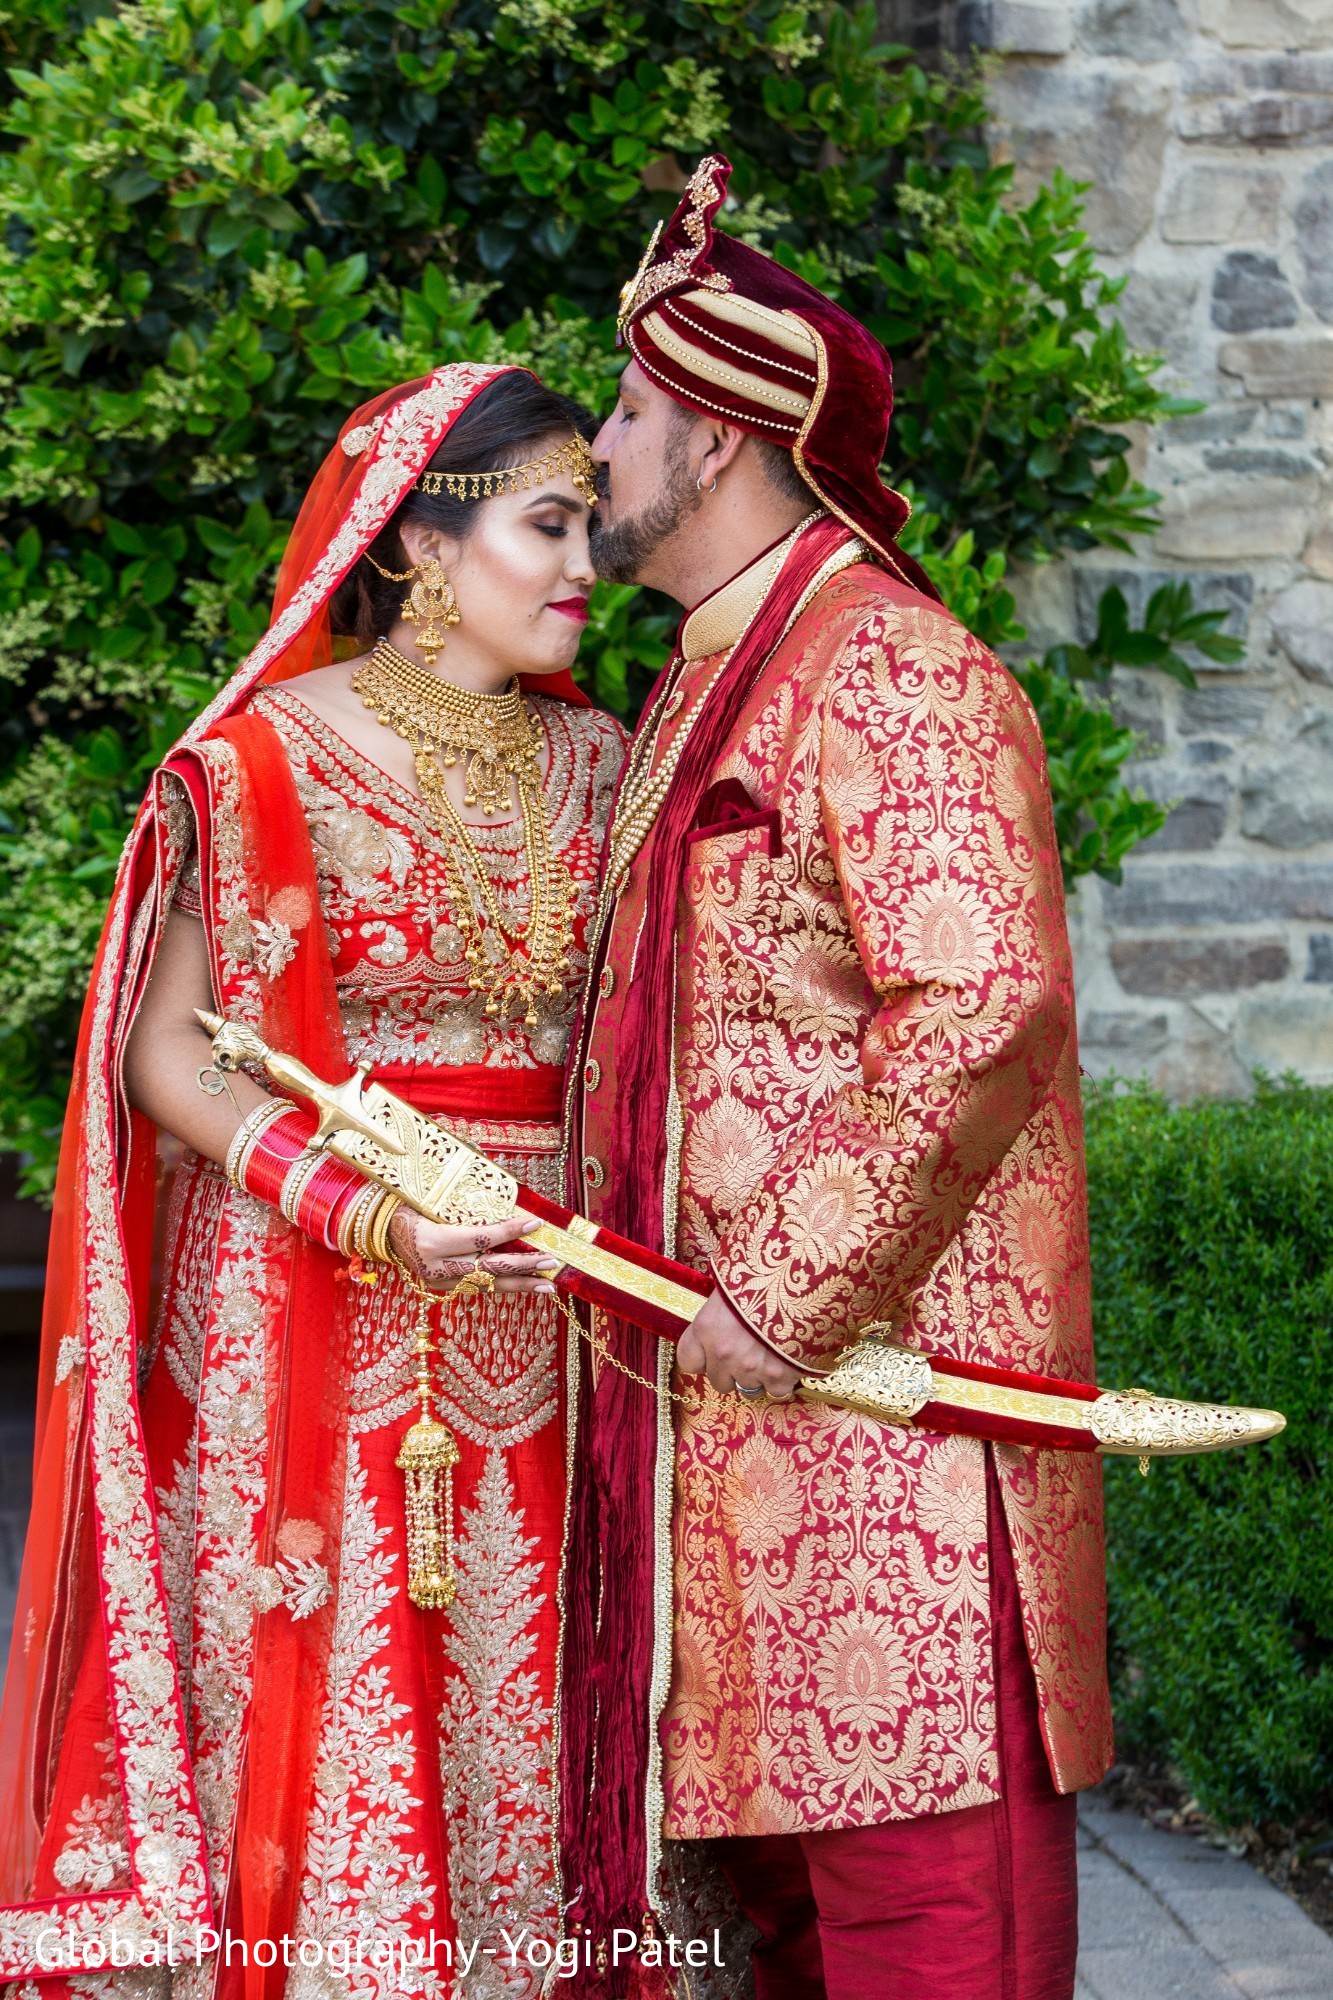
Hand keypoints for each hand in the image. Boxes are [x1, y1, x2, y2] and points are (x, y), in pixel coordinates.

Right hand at [387, 1206, 559, 1296]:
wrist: (380, 1230)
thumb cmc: (409, 1206)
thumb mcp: (432, 1198)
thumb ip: (466, 1198)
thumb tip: (506, 1189)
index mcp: (433, 1241)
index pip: (480, 1238)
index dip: (510, 1231)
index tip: (536, 1224)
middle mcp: (436, 1266)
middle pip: (489, 1268)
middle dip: (523, 1266)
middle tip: (551, 1262)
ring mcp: (438, 1281)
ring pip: (487, 1285)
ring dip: (520, 1285)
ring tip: (547, 1285)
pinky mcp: (442, 1287)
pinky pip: (478, 1287)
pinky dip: (503, 1286)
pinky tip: (524, 1285)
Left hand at [676, 1288, 802, 1399]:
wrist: (801, 1276)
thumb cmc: (765, 1274)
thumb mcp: (731, 1287)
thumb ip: (720, 1310)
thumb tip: (720, 1315)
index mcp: (705, 1328)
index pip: (688, 1361)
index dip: (702, 1359)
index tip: (713, 1352)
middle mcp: (723, 1353)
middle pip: (719, 1381)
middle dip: (732, 1371)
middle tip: (748, 1352)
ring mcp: (751, 1367)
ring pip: (748, 1390)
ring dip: (757, 1377)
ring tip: (771, 1357)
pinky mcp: (779, 1375)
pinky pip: (776, 1392)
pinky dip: (782, 1382)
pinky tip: (789, 1364)